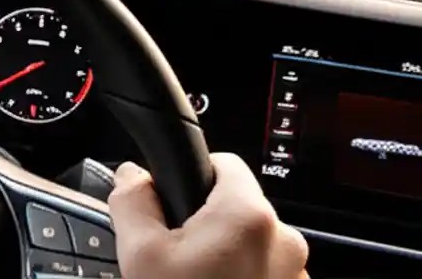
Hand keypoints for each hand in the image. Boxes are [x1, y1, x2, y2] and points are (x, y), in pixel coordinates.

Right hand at [108, 153, 307, 278]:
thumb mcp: (139, 253)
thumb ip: (132, 200)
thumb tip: (132, 176)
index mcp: (247, 215)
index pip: (222, 161)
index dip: (189, 174)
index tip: (170, 198)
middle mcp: (284, 240)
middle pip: (235, 206)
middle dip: (204, 223)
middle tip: (174, 255)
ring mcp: (295, 275)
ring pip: (250, 244)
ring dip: (224, 255)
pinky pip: (264, 273)